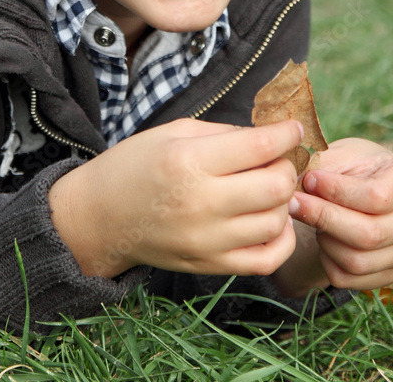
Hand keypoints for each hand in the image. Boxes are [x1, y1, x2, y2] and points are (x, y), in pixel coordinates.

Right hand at [48, 117, 302, 278]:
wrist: (100, 216)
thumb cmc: (135, 165)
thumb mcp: (173, 132)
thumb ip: (224, 134)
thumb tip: (269, 138)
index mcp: (189, 161)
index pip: (259, 147)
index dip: (286, 134)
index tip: (293, 128)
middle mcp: (202, 203)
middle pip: (276, 186)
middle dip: (286, 166)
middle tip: (277, 159)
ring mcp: (207, 240)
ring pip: (276, 221)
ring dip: (283, 200)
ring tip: (267, 187)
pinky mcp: (210, 265)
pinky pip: (266, 258)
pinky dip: (280, 238)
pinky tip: (270, 219)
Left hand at [288, 138, 392, 291]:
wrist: (366, 185)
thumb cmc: (353, 165)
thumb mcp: (343, 153)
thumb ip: (323, 166)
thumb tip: (291, 184)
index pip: (378, 196)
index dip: (337, 191)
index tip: (310, 179)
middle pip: (370, 234)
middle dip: (324, 218)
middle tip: (294, 202)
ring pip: (358, 261)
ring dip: (325, 239)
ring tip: (310, 216)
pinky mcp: (392, 274)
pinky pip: (349, 279)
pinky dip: (326, 259)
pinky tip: (322, 235)